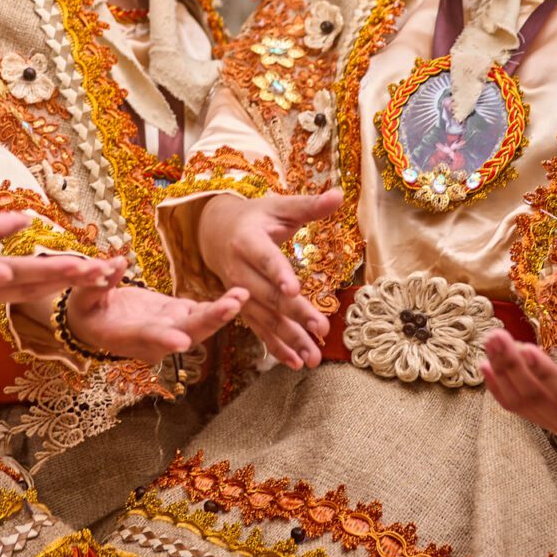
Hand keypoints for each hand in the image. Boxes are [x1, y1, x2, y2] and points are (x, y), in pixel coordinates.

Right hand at [61, 282, 247, 364]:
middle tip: (231, 306)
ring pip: (199, 325)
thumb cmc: (85, 312)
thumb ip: (98, 283)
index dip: (164, 340)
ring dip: (222, 313)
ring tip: (242, 295)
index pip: (147, 338)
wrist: (96, 326)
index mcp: (127, 336)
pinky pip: (202, 313)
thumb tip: (117, 262)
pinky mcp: (177, 316)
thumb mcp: (82, 298)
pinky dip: (220, 306)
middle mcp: (154, 339)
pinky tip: (239, 295)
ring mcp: (169, 328)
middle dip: (209, 321)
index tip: (181, 342)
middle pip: (186, 333)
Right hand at [196, 190, 337, 368]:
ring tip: (313, 357)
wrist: (216, 233)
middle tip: (322, 329)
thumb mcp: (279, 206)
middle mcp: (239, 269)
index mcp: (248, 240)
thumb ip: (309, 205)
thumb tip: (339, 193)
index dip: (279, 273)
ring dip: (289, 338)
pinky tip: (295, 363)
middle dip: (295, 313)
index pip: (266, 258)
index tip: (295, 288)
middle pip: (268, 294)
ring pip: (265, 318)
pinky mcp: (242, 308)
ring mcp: (239, 292)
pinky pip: (259, 330)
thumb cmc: (256, 217)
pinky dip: (276, 347)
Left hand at [480, 329, 556, 442]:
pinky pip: (521, 406)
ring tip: (489, 339)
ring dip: (502, 372)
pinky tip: (485, 366)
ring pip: (523, 403)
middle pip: (537, 399)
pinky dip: (501, 386)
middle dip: (512, 367)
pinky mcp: (555, 418)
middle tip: (495, 334)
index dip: (544, 373)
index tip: (524, 347)